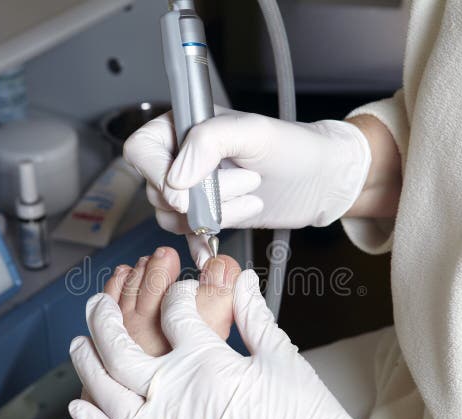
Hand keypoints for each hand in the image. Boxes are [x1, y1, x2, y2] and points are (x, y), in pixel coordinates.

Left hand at [68, 271, 409, 418]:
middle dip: (104, 320)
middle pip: (123, 349)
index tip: (178, 290)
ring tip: (79, 343)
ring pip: (111, 394)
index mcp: (208, 362)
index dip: (174, 294)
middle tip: (96, 305)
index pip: (174, 313)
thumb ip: (252, 313)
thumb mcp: (280, 355)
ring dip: (89, 365)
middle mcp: (178, 396)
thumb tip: (240, 280)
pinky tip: (80, 407)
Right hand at [124, 108, 371, 266]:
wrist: (319, 180)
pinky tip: (215, 249)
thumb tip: (176, 177)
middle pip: (159, 190)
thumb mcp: (253, 132)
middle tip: (247, 181)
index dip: (157, 175)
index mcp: (184, 127)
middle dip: (204, 196)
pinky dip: (201, 245)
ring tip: (252, 197)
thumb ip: (209, 142)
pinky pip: (187, 238)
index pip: (142, 150)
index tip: (185, 192)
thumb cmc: (292, 147)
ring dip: (216, 215)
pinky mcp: (207, 216)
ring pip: (173, 218)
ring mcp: (193, 190)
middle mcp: (182, 158)